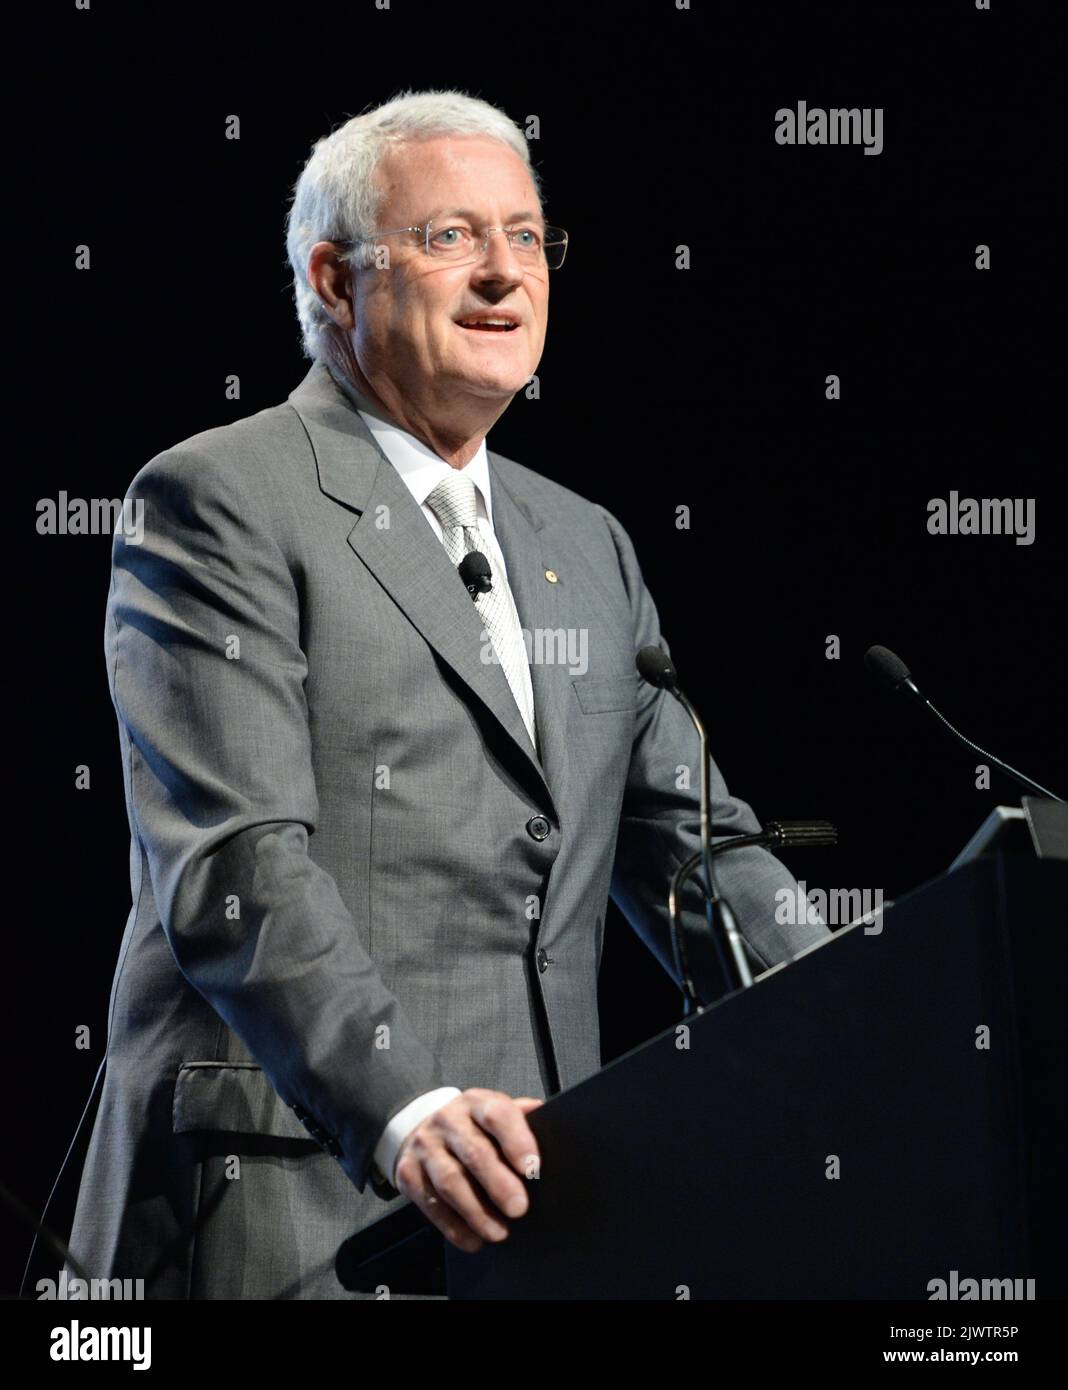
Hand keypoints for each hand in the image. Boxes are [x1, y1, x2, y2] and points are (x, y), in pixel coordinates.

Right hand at [393, 1088, 543, 1252]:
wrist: (420, 1124)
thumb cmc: (471, 1125)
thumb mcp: (494, 1111)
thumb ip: (521, 1118)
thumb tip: (551, 1122)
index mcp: (476, 1103)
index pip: (497, 1115)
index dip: (516, 1140)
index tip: (533, 1168)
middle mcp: (448, 1121)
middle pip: (474, 1152)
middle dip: (499, 1184)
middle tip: (519, 1208)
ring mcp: (425, 1147)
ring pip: (450, 1182)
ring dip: (477, 1212)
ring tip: (499, 1232)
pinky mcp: (409, 1173)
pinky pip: (431, 1204)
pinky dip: (454, 1227)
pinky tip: (473, 1239)